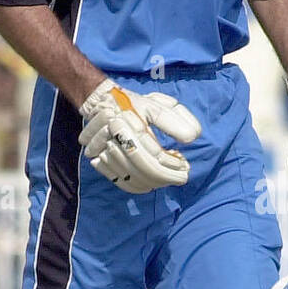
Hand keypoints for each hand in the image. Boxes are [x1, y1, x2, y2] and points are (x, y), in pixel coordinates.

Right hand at [78, 78, 201, 192]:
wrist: (102, 102)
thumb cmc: (136, 104)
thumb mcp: (159, 104)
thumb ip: (177, 119)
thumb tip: (192, 136)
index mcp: (128, 116)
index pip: (152, 150)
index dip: (170, 162)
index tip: (185, 166)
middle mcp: (111, 131)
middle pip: (140, 165)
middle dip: (163, 176)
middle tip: (181, 178)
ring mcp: (100, 146)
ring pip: (129, 176)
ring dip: (152, 182)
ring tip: (168, 180)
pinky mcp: (95, 157)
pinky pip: (117, 180)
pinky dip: (136, 186)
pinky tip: (151, 184)